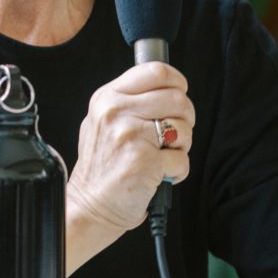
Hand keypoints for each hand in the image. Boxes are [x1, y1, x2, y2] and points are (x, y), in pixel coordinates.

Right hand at [66, 61, 193, 238]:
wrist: (91, 206)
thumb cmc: (103, 166)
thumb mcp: (103, 121)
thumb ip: (130, 101)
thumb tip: (167, 87)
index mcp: (108, 97)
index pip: (156, 71)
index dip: (177, 83)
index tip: (178, 97)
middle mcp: (117, 112)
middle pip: (178, 98)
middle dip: (185, 119)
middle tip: (173, 136)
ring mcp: (130, 135)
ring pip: (184, 127)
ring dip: (182, 145)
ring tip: (162, 155)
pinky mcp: (145, 161)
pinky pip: (182, 159)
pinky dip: (178, 171)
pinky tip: (160, 175)